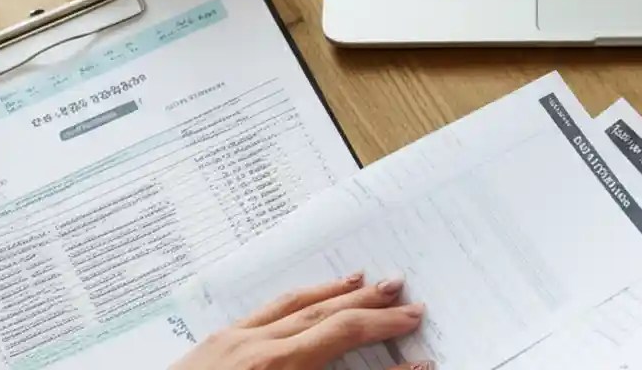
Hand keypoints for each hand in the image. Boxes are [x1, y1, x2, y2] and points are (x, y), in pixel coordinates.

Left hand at [172, 273, 431, 369]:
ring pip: (301, 306)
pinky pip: (269, 308)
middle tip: (412, 305)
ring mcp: (235, 342)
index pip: (346, 354)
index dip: (392, 367)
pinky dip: (301, 297)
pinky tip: (313, 294)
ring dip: (341, 293)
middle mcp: (259, 353)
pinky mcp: (216, 340)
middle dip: (376, 314)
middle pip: (332, 323)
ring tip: (370, 281)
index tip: (425, 362)